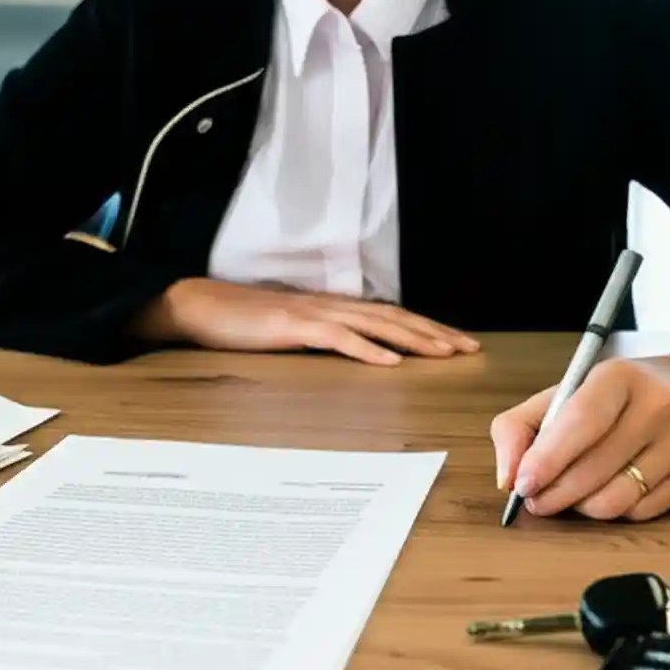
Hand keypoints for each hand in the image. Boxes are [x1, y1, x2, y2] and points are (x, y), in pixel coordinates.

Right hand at [132, 278, 480, 365]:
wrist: (201, 308)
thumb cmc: (244, 323)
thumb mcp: (293, 333)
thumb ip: (324, 339)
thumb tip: (355, 354)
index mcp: (334, 309)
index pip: (391, 317)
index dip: (426, 329)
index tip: (457, 343)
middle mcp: (332, 306)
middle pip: (395, 318)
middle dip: (435, 333)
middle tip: (469, 348)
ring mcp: (315, 314)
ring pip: (377, 325)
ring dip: (413, 339)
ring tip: (443, 352)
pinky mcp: (295, 327)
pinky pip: (338, 339)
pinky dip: (367, 349)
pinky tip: (390, 362)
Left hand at [490, 332, 669, 520]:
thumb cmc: (631, 390)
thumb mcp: (576, 389)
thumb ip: (525, 423)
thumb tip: (506, 477)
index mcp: (619, 377)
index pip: (581, 423)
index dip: (548, 459)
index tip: (523, 485)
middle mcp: (658, 406)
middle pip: (595, 469)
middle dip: (555, 494)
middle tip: (537, 500)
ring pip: (619, 499)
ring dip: (583, 509)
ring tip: (571, 499)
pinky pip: (644, 511)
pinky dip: (616, 512)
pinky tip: (608, 496)